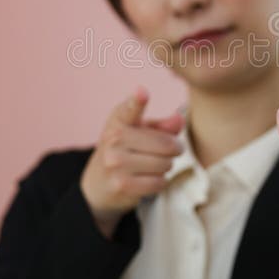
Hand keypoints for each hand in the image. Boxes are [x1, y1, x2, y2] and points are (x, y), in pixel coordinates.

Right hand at [81, 86, 185, 236]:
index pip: (129, 109)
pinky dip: (161, 182)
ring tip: (155, 165)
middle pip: (165, 144)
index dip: (137, 101)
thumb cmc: (124, 151)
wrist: (98, 183)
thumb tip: (179, 120)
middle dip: (175, 149)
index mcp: (119, 121)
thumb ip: (161, 126)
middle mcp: (114, 139)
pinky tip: (150, 178)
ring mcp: (116, 163)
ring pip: (164, 164)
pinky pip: (159, 182)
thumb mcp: (138, 132)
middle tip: (172, 150)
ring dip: (167, 166)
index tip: (142, 93)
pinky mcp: (122, 185)